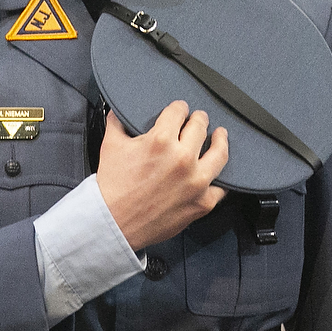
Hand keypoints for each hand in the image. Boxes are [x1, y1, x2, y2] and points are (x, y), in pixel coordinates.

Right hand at [95, 101, 228, 251]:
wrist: (114, 223)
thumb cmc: (112, 187)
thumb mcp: (110, 146)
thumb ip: (117, 122)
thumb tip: (118, 111)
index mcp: (161, 141)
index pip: (178, 112)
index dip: (179, 107)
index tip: (180, 109)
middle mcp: (182, 159)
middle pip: (200, 127)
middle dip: (198, 119)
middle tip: (198, 119)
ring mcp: (196, 182)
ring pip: (219, 152)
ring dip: (220, 140)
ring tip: (220, 135)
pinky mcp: (202, 202)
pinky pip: (221, 187)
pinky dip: (220, 178)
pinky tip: (218, 171)